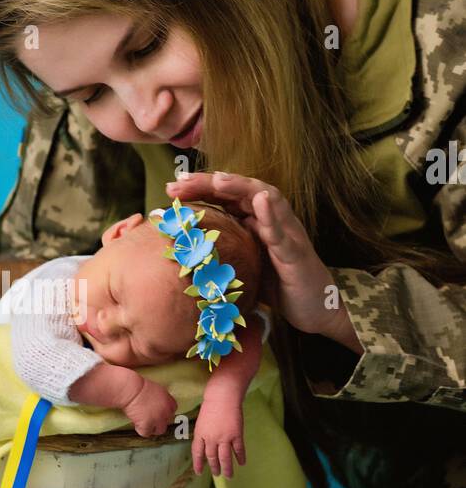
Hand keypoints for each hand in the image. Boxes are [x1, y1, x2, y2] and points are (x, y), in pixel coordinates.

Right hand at [123, 377, 176, 437]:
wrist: (131, 390)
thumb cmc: (139, 386)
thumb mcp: (156, 390)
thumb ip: (160, 399)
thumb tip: (157, 406)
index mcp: (169, 401)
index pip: (172, 411)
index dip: (164, 412)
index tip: (157, 412)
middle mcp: (166, 412)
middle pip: (166, 422)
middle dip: (158, 421)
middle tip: (149, 418)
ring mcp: (158, 420)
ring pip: (159, 430)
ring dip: (152, 428)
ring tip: (143, 423)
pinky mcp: (147, 425)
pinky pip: (146, 433)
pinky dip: (140, 429)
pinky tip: (136, 423)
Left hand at [165, 170, 361, 350]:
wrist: (316, 307)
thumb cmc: (277, 284)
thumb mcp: (244, 263)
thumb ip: (223, 250)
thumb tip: (183, 247)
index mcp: (255, 221)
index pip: (225, 197)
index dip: (200, 189)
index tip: (172, 188)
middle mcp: (271, 220)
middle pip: (240, 191)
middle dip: (211, 183)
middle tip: (181, 182)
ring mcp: (286, 233)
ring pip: (266, 200)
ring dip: (242, 188)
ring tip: (220, 180)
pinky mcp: (297, 253)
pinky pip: (283, 232)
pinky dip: (272, 216)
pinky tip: (261, 202)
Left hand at [191, 398, 245, 478]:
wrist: (222, 396)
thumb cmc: (210, 405)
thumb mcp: (201, 421)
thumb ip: (202, 434)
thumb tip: (204, 446)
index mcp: (200, 434)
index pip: (197, 453)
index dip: (198, 464)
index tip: (199, 472)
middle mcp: (211, 438)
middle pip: (212, 457)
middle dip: (214, 467)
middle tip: (217, 474)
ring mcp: (224, 437)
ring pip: (225, 457)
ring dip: (227, 468)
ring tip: (229, 476)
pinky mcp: (236, 434)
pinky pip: (238, 449)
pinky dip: (240, 457)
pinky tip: (241, 463)